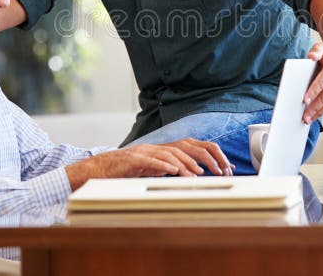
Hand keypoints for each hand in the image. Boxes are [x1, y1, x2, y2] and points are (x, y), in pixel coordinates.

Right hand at [65, 138, 232, 189]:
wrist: (99, 169)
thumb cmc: (124, 171)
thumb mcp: (151, 170)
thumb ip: (166, 168)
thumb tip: (185, 173)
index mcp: (162, 149)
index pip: (190, 147)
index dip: (208, 154)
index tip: (222, 166)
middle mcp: (155, 147)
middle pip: (185, 147)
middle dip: (203, 158)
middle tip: (216, 171)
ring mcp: (144, 152)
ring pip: (169, 154)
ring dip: (185, 164)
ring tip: (197, 174)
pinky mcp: (132, 159)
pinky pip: (150, 161)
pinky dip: (163, 165)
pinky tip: (173, 171)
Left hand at [302, 40, 322, 123]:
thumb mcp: (322, 46)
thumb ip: (316, 51)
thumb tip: (311, 57)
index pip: (322, 82)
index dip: (313, 92)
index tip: (304, 101)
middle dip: (314, 107)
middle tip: (304, 117)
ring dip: (318, 112)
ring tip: (307, 120)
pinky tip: (314, 116)